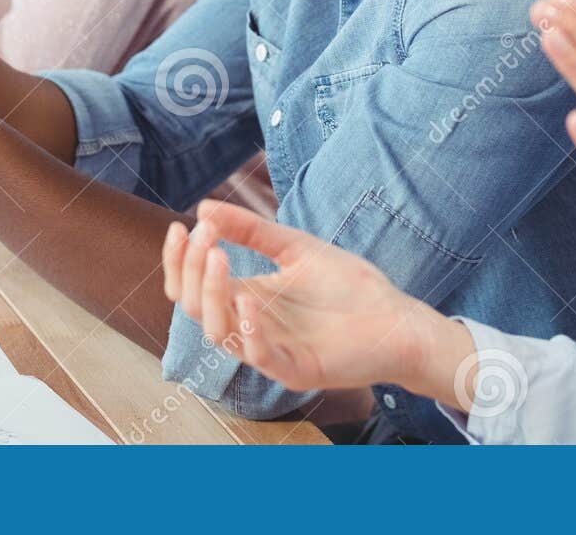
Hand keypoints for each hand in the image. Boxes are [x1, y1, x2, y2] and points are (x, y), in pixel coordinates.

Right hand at [162, 200, 475, 405]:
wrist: (396, 318)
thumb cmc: (348, 286)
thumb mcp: (295, 247)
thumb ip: (251, 229)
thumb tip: (204, 207)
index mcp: (246, 298)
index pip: (192, 288)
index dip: (179, 261)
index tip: (181, 226)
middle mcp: (250, 327)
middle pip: (195, 308)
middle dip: (192, 271)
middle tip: (208, 238)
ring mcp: (270, 351)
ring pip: (218, 334)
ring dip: (212, 296)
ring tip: (221, 259)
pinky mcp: (295, 369)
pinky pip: (259, 356)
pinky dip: (249, 330)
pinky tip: (250, 299)